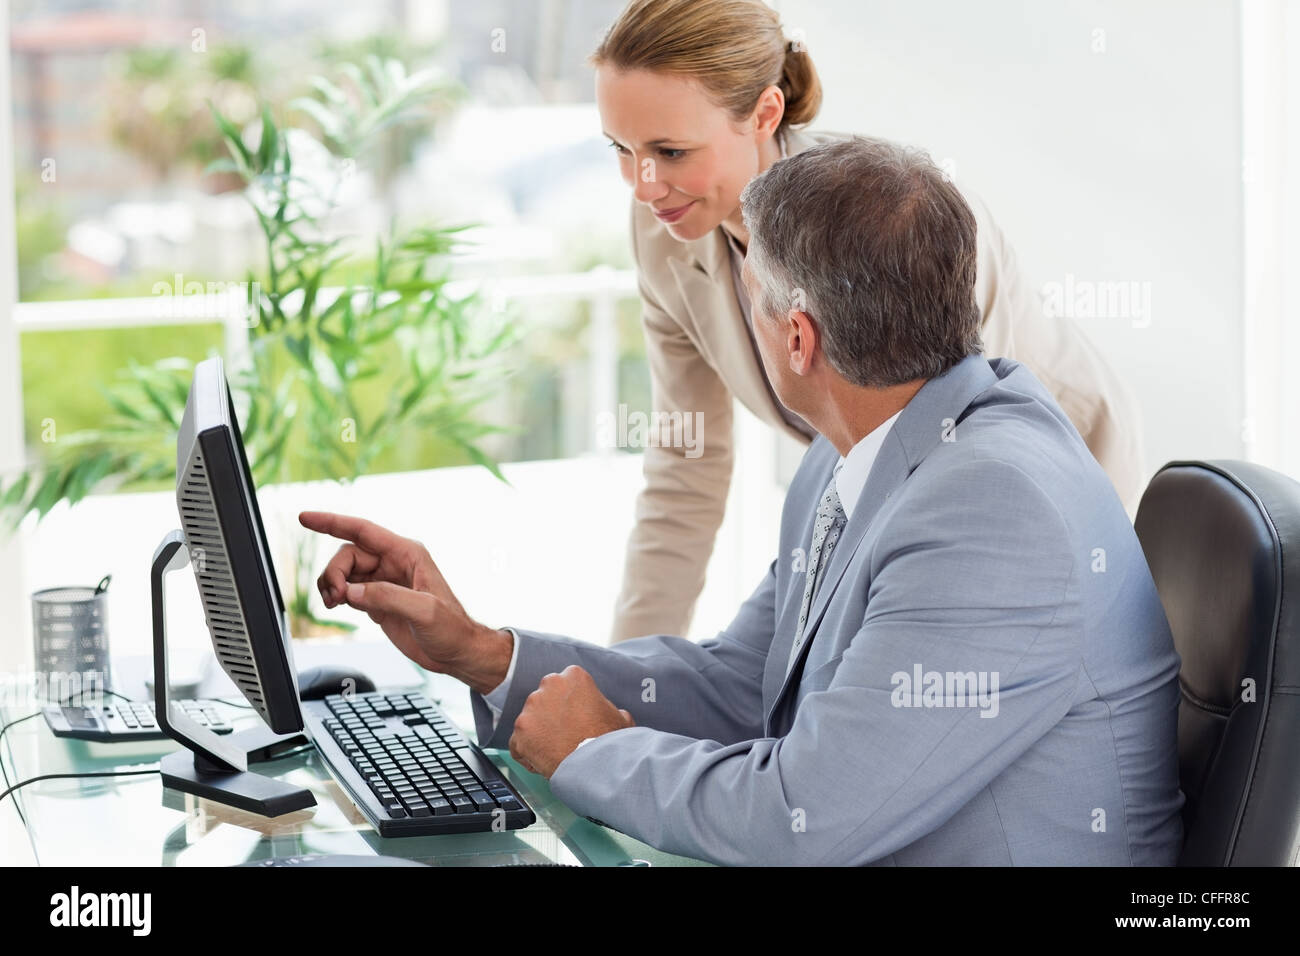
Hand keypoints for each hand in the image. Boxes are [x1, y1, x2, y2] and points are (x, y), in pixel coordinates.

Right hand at [298, 511, 511, 692]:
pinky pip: (347, 589)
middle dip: (334, 573)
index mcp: (407, 553)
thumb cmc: (452, 628)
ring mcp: (384, 581)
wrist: (457, 653)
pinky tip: (337, 605)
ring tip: (333, 603)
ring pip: (344, 572)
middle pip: (348, 554)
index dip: (332, 522)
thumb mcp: (425, 611)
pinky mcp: (378, 600)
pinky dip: (335, 595)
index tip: (305, 518)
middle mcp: (393, 562)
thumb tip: (351, 590)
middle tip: (334, 597)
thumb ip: (388, 598)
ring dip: (331, 584)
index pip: (362, 530)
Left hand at [508, 666, 634, 777]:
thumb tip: (609, 712)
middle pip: (544, 699)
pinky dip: (526, 752)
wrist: (596, 764)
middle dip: (551, 715)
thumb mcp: (619, 717)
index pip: (565, 684)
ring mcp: (531, 708)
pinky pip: (517, 743)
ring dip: (539, 733)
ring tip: (556, 751)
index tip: (576, 716)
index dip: (570, 702)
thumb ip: (607, 707)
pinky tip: (543, 761)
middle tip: (564, 733)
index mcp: (574, 676)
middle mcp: (549, 685)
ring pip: (530, 720)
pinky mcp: (520, 731)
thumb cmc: (609, 741)